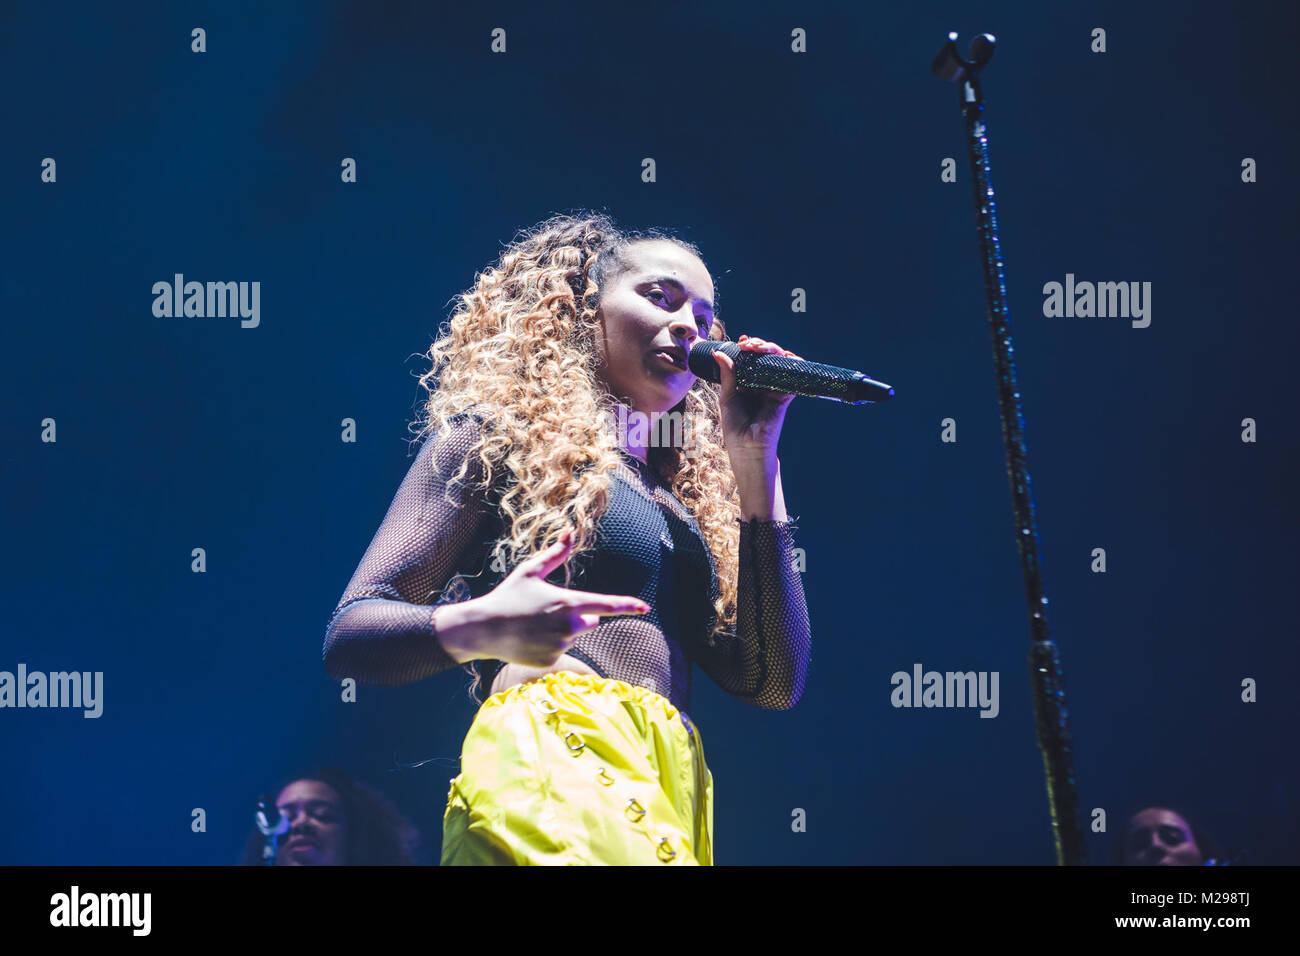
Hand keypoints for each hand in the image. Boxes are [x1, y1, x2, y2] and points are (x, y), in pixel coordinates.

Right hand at [444, 528, 649, 666]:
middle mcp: (569, 626)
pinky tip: (529, 639)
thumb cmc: (508, 596)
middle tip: (548, 611)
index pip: (606, 604)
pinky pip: (560, 651)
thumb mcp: (530, 571)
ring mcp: (561, 646)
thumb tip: (570, 531)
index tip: (645, 606)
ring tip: (534, 625)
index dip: (627, 605)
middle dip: (578, 616)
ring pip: (574, 636)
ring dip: (563, 631)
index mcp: (568, 603)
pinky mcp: (551, 661)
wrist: (484, 629)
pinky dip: (549, 645)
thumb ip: (555, 554)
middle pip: (590, 620)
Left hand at [711, 335, 803, 458]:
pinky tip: (785, 356)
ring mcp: (775, 388)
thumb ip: (727, 374)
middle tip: (747, 344)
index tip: (741, 341)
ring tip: (758, 347)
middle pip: (766, 357)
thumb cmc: (735, 426)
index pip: (751, 359)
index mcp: (748, 383)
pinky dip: (793, 363)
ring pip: (779, 362)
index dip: (748, 347)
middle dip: (759, 345)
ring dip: (772, 349)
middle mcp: (763, 383)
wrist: (747, 449)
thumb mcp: (727, 396)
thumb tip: (718, 352)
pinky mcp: (785, 396)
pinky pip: (793, 376)